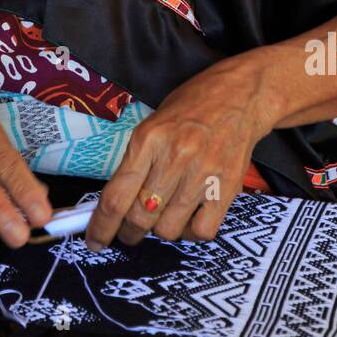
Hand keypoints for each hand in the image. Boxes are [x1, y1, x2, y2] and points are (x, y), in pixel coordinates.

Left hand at [84, 56, 275, 250]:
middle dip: (129, 233)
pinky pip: (201, 231)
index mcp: (148, 139)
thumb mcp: (153, 125)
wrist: (241, 95)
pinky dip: (191, 232)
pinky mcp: (227, 188)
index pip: (116, 196)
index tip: (94, 241)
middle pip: (139, 217)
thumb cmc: (192, 107)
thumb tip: (113, 205)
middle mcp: (175, 157)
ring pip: (168, 229)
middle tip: (129, 231)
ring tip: (164, 215)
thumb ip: (135, 162)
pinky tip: (189, 217)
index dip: (101, 227)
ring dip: (160, 230)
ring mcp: (203, 174)